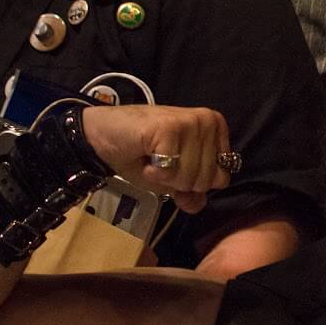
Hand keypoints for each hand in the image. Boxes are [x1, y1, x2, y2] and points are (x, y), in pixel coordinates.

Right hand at [79, 104, 231, 212]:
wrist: (104, 133)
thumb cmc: (139, 153)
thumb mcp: (171, 178)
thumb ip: (191, 192)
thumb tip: (196, 203)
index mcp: (215, 129)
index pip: (222, 178)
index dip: (194, 184)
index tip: (175, 168)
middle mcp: (208, 121)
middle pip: (206, 180)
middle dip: (178, 181)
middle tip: (161, 163)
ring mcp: (190, 122)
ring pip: (189, 177)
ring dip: (164, 177)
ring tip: (152, 158)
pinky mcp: (170, 127)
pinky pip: (170, 172)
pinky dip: (153, 173)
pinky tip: (144, 154)